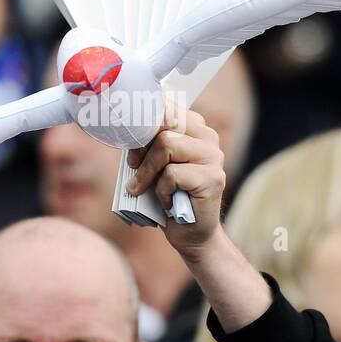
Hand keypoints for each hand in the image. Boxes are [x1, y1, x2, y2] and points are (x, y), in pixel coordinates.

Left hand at [126, 99, 225, 258]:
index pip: (166, 108)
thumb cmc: (169, 196)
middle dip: (141, 147)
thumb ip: (149, 144)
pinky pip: (172, 174)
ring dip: (147, 171)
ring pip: (166, 145)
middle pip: (164, 124)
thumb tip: (127, 130)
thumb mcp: (154, 164)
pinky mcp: (212, 178)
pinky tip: (167, 201)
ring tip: (144, 188)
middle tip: (133, 166)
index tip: (129, 139)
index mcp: (196, 128)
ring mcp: (213, 157)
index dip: (143, 122)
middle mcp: (209, 137)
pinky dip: (161, 191)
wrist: (192, 234)